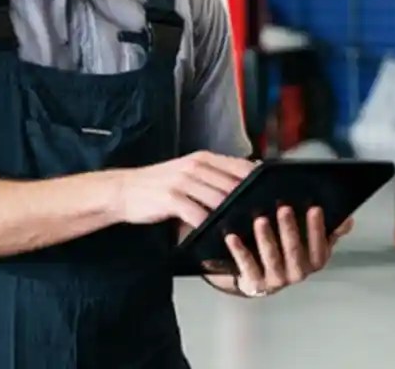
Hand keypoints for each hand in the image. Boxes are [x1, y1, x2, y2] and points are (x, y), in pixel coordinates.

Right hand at [112, 151, 255, 228]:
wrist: (123, 189)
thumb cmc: (158, 185)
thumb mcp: (187, 173)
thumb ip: (212, 177)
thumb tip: (243, 187)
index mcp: (203, 158)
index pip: (241, 166)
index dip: (258, 182)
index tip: (271, 196)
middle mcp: (195, 166)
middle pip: (233, 185)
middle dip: (249, 203)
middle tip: (263, 220)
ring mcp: (183, 181)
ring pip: (220, 199)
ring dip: (233, 216)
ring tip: (246, 231)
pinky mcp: (171, 198)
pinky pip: (198, 214)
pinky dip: (210, 226)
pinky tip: (217, 235)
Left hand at [225, 205, 353, 296]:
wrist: (263, 278)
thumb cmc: (291, 252)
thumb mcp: (313, 241)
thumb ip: (330, 230)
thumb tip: (347, 219)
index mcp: (314, 262)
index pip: (319, 248)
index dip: (317, 229)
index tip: (314, 208)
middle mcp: (297, 273)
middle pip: (294, 252)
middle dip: (290, 230)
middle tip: (284, 208)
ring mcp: (275, 279)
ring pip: (271, 259)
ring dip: (266, 239)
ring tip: (260, 220)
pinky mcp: (254, 281)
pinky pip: (246, 266)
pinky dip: (239, 251)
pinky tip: (232, 236)